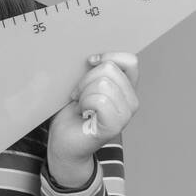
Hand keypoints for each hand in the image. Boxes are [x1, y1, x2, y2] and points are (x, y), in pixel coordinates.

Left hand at [47, 51, 139, 176]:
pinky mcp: (115, 127)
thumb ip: (96, 70)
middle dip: (86, 79)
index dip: (107, 56)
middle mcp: (132, 101)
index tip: (89, 63)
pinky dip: (84, 103)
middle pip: (109, 69)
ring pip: (103, 84)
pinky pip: (100, 101)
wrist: (63, 139)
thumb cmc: (72, 110)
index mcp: (127, 88)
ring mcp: (126, 115)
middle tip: (79, 94)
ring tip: (81, 105)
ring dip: (84, 93)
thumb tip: (94, 57)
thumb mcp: (85, 83)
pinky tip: (83, 113)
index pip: (130, 61)